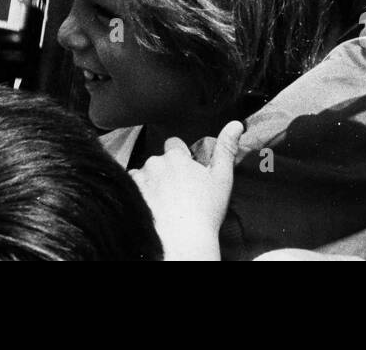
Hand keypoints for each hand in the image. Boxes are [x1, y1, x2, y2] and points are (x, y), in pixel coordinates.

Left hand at [130, 120, 243, 261]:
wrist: (183, 241)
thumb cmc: (205, 212)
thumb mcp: (222, 178)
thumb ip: (226, 148)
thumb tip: (236, 124)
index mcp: (176, 156)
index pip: (174, 145)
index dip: (180, 158)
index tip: (185, 174)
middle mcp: (155, 163)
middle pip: (158, 161)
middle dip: (165, 172)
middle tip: (177, 193)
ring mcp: (140, 178)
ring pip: (144, 174)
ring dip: (150, 182)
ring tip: (163, 203)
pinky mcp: (130, 194)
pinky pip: (131, 187)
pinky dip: (139, 194)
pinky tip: (150, 207)